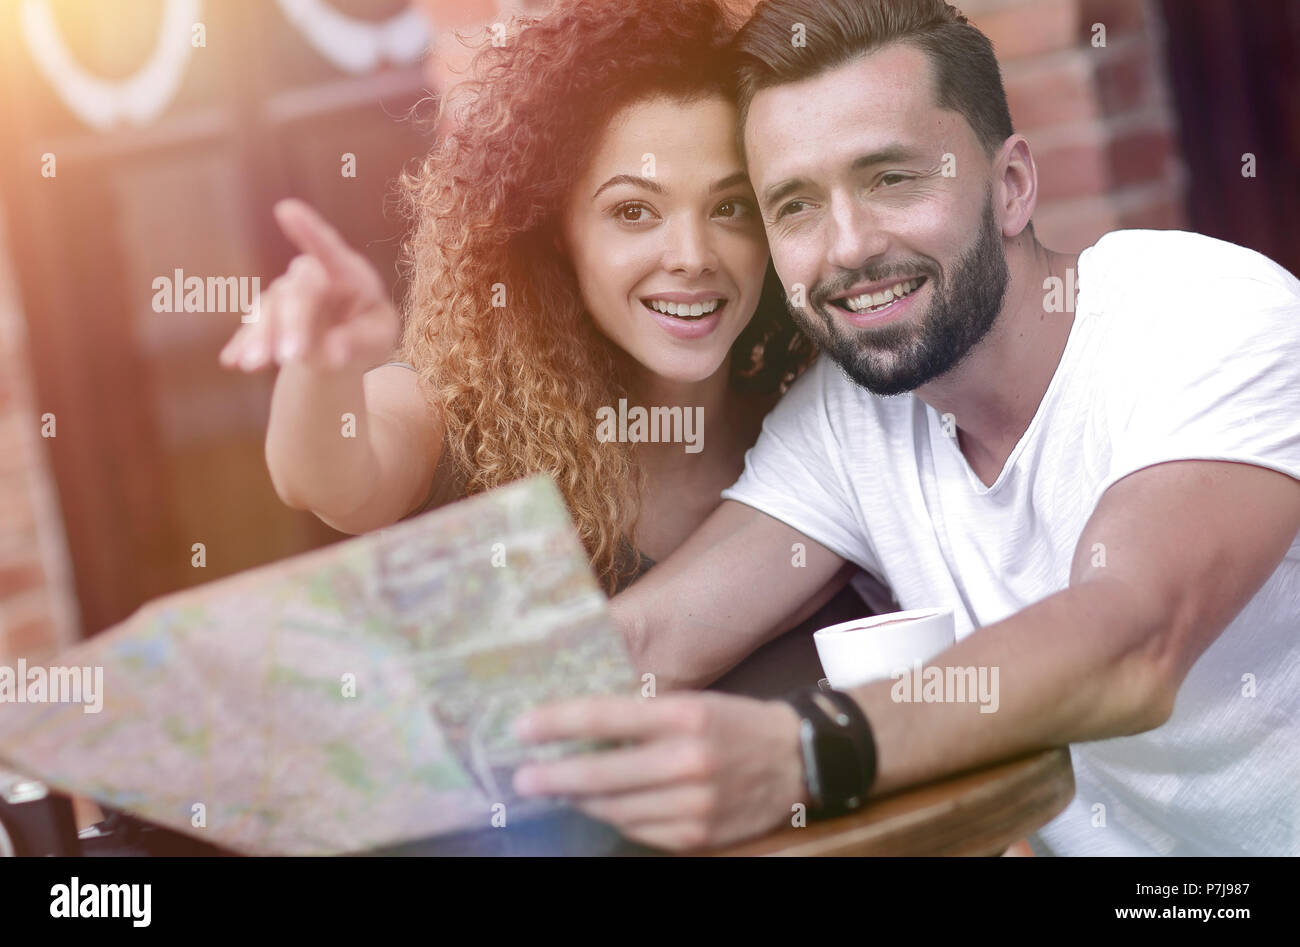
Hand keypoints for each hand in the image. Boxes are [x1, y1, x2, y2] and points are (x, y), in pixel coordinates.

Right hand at [218, 199, 398, 372]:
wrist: (345, 339)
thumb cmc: (369, 330)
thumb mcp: (379, 338)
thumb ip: (361, 340)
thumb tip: (335, 352)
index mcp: (346, 273)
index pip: (328, 248)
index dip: (307, 229)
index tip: (285, 209)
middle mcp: (311, 277)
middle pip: (297, 295)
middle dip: (293, 326)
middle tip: (291, 358)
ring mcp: (284, 294)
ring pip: (268, 310)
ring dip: (261, 338)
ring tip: (253, 366)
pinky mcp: (267, 316)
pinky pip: (252, 328)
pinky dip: (243, 344)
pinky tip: (232, 361)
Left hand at [512, 693, 806, 850]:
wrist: (795, 760)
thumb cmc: (733, 723)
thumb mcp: (691, 703)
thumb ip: (640, 715)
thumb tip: (576, 725)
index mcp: (684, 716)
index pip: (605, 716)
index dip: (557, 723)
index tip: (522, 728)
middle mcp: (689, 761)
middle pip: (602, 773)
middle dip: (555, 776)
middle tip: (523, 778)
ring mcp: (694, 804)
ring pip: (615, 808)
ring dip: (581, 800)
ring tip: (560, 791)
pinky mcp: (698, 836)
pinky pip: (639, 830)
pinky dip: (616, 819)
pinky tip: (603, 807)